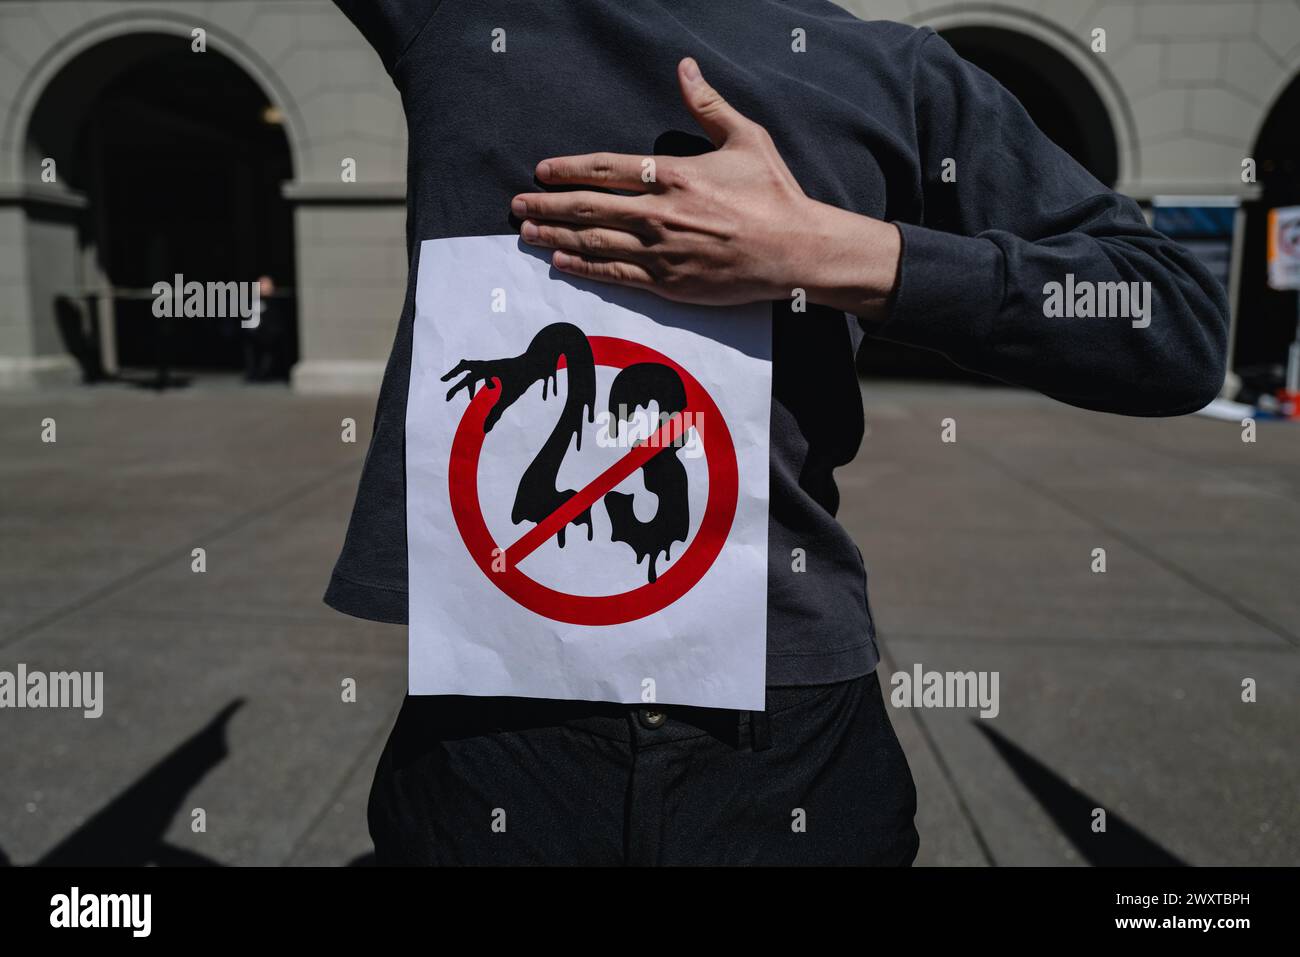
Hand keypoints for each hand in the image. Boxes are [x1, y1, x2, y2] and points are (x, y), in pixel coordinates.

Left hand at [512, 57, 900, 319]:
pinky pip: (616, 275)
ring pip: (595, 241)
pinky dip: (585, 267)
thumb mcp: (746, 138)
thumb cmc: (774, 194)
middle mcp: (660, 214)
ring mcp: (662, 252)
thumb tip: (684, 68)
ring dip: (556, 235)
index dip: (568, 169)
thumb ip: (708, 105)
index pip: (606, 169)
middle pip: (589, 207)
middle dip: (548, 204)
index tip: (542, 170)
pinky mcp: (669, 284)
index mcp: (674, 175)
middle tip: (517, 204)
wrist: (796, 250)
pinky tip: (560, 261)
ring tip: (526, 231)